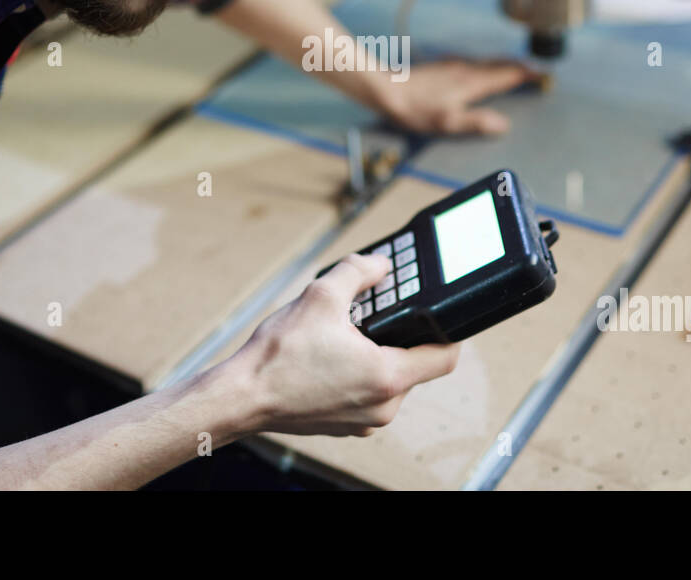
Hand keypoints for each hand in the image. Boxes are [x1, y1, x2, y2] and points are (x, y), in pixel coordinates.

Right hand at [233, 253, 460, 436]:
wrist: (242, 397)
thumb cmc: (278, 357)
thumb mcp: (321, 296)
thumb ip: (357, 272)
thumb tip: (380, 264)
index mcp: (387, 377)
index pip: (445, 357)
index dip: (448, 331)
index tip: (439, 315)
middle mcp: (382, 407)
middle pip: (416, 366)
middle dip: (400, 336)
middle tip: (380, 314)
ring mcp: (364, 421)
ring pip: (390, 381)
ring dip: (378, 355)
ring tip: (350, 333)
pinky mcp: (346, 425)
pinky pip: (367, 395)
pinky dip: (359, 373)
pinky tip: (334, 355)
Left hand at [379, 58, 542, 134]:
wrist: (387, 90)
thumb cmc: (416, 109)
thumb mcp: (448, 122)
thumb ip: (476, 121)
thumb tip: (503, 124)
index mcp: (472, 83)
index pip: (507, 75)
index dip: (527, 74)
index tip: (544, 74)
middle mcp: (466, 70)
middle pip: (501, 64)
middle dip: (521, 66)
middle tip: (538, 69)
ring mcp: (454, 66)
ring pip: (488, 62)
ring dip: (505, 64)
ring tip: (517, 67)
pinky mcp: (443, 67)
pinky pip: (475, 63)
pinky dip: (488, 65)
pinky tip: (483, 68)